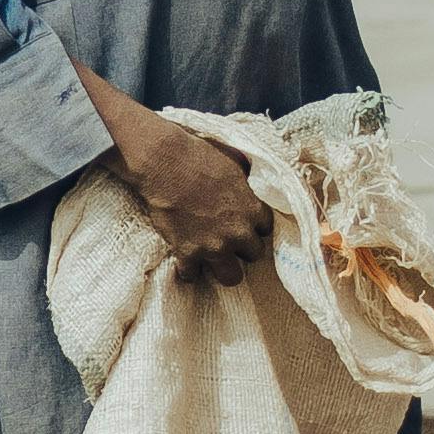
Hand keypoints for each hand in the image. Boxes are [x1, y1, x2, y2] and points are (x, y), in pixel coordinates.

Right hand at [113, 113, 271, 288]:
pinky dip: (187, 269)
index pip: (267, 229)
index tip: (244, 222)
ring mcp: (213, 246)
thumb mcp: (235, 161)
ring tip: (213, 259)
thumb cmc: (200, 156)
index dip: (254, 225)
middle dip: (242, 248)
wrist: (166, 163)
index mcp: (252, 209)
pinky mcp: (187, 252)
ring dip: (223, 268)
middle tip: (229, 238)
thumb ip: (248, 178)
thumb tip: (253, 176)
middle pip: (254, 255)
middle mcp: (237, 232)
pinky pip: (192, 275)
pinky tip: (185, 261)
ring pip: (231, 277)